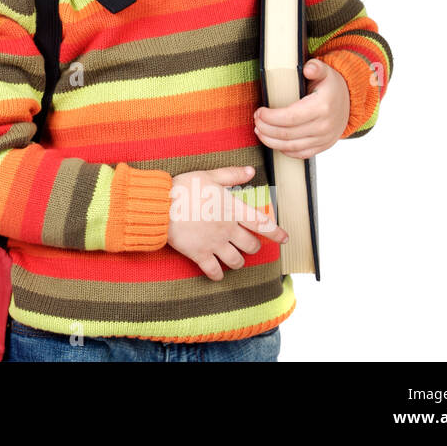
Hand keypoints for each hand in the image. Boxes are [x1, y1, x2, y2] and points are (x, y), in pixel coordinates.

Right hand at [167, 166, 287, 281]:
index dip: (276, 232)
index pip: (261, 223)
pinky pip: (214, 271)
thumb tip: (251, 171)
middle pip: (251, 246)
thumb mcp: (209, 175)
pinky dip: (218, 274)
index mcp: (232, 210)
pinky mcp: (199, 254)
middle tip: (249, 246)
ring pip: (236, 261)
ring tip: (235, 260)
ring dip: (238, 262)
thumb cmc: (183, 188)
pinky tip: (217, 273)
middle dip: (253, 248)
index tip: (285, 238)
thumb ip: (231, 175)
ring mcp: (214, 243)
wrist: (160, 205)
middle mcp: (227, 229)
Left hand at [254, 58, 349, 159]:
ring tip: (259, 131)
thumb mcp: (325, 72)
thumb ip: (315, 67)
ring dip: (271, 141)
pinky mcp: (323, 146)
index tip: (259, 112)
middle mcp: (324, 126)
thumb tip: (308, 68)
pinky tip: (274, 142)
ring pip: (292, 147)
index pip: (290, 118)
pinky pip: (301, 154)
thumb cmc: (331, 86)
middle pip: (287, 134)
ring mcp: (324, 138)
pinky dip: (285, 151)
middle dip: (266, 128)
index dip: (270, 117)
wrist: (349, 102)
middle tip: (256, 120)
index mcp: (322, 107)